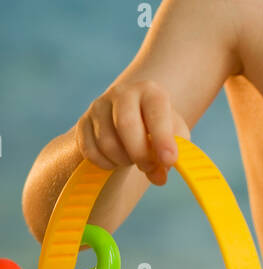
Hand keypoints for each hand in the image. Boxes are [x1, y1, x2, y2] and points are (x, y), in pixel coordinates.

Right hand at [75, 81, 190, 184]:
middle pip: (126, 125)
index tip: (169, 160)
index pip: (156, 113)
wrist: (129, 119)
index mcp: (150, 92)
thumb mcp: (173, 134)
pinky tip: (116, 161)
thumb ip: (173, 154)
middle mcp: (122, 93)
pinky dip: (106, 164)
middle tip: (148, 167)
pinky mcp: (83, 123)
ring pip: (107, 142)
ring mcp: (99, 107)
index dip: (163, 138)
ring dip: (123, 160)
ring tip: (132, 159)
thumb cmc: (156, 127)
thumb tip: (159, 177)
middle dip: (140, 153)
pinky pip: (91, 151)